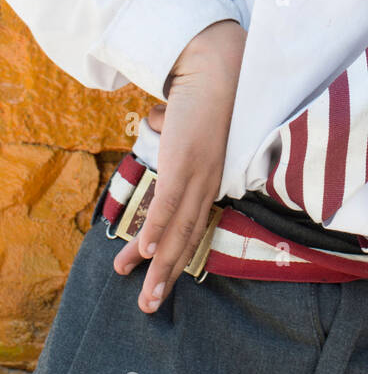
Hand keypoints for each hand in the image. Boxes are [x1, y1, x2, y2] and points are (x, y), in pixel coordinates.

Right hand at [112, 18, 246, 313]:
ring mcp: (198, 173)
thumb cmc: (205, 91)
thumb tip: (153, 121)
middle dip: (165, 276)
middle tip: (148, 307)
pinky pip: (169, 200)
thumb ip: (172, 129)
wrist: (218, 65)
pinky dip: (157, 227)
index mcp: (212, 178)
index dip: (172, 257)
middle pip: (185, 238)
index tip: (157, 282)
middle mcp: (209, 182)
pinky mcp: (186, 159)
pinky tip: (145, 250)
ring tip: (142, 295)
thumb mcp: (187, 123)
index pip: (191, 226)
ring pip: (176, 229)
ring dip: (157, 265)